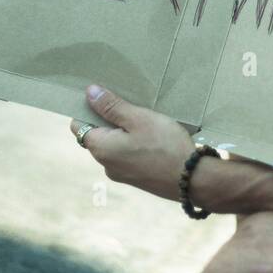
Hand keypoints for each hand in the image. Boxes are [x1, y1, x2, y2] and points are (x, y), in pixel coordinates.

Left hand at [70, 85, 196, 203]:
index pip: (79, 125)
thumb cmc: (165, 146)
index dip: (87, 109)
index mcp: (100, 148)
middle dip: (108, 118)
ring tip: (143, 119)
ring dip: (123, 131)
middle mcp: (105, 164)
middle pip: (96, 135)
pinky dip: (133, 144)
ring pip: (113, 145)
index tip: (104, 97)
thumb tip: (89, 93)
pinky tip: (151, 137)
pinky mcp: (136, 178)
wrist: (192, 180)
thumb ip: (112, 107)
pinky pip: (126, 155)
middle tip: (129, 104)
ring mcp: (120, 174)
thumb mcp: (138, 119)